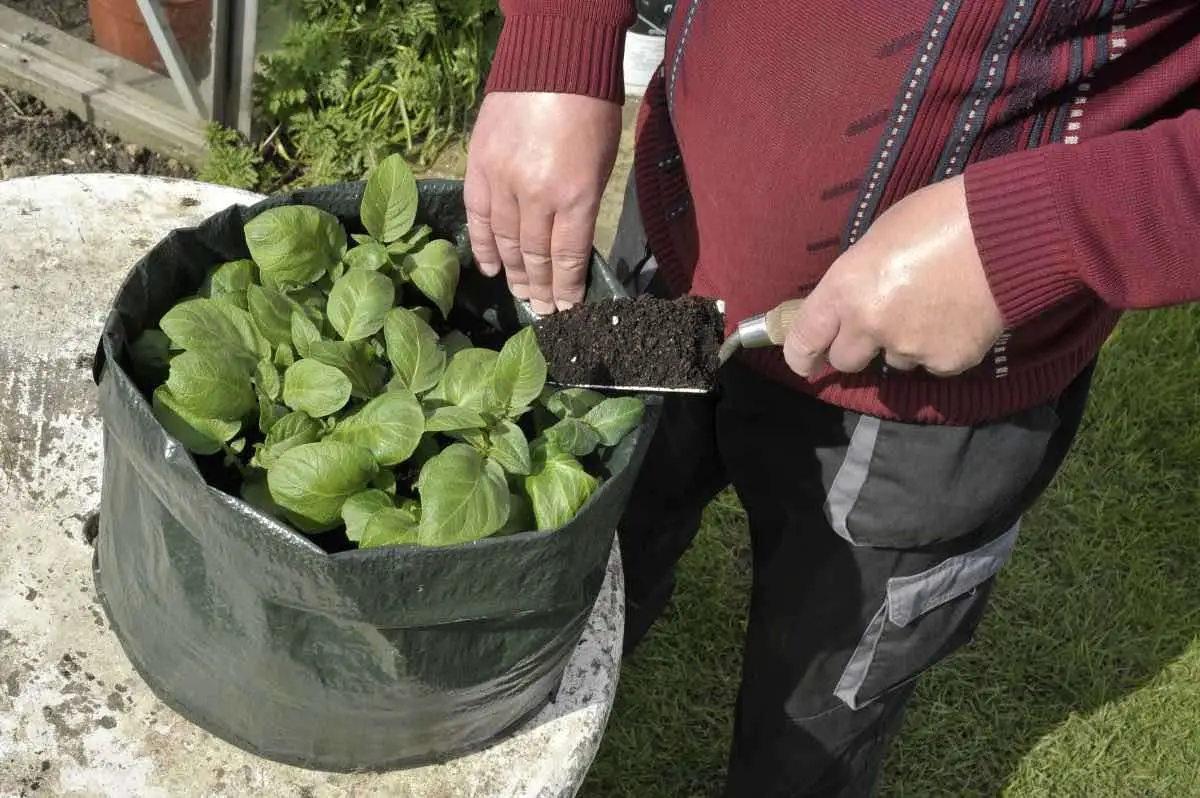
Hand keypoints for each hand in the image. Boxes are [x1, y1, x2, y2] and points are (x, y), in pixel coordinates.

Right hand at [464, 92, 620, 314]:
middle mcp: (537, 195)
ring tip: (522, 295)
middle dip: (541, 288)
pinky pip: (477, 216)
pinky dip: (483, 245)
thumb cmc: (590, 111)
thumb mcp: (602, 164)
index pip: (568, 257)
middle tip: (542, 310)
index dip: (567, 289)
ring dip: (515, 273)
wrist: (553, 62)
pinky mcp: (479, 167)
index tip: (567, 310)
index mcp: (576, 195)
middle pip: (536, 256)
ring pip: (505, 241)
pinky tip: (491, 268)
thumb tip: (570, 246)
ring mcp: (504, 181)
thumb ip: (584, 206)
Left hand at [784, 175, 1004, 377]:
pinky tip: (959, 316)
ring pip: (893, 362)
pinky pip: (933, 364)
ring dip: (903, 344)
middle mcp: (870, 324)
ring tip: (933, 306)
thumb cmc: (942, 216)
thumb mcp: (879, 237)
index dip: (802, 355)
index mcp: (845, 288)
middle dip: (857, 347)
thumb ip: (856, 277)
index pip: (804, 340)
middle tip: (879, 323)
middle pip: (845, 360)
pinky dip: (941, 347)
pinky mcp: (948, 361)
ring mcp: (909, 347)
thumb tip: (849, 302)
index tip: (807, 360)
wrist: (1012, 231)